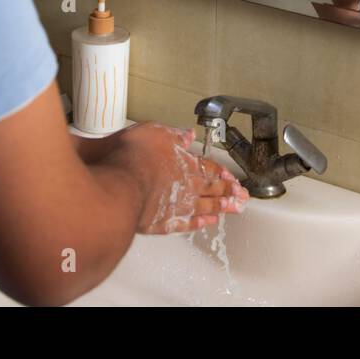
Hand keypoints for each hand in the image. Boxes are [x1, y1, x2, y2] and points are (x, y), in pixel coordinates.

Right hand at [101, 122, 248, 233]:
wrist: (116, 186)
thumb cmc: (133, 156)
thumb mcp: (154, 134)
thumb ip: (174, 136)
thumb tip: (188, 135)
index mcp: (184, 163)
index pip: (209, 168)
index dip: (222, 173)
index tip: (234, 179)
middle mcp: (185, 186)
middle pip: (212, 189)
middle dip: (229, 192)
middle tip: (243, 198)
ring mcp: (175, 207)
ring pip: (204, 208)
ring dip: (220, 208)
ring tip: (233, 210)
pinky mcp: (161, 224)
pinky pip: (186, 224)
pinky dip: (197, 223)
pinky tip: (204, 224)